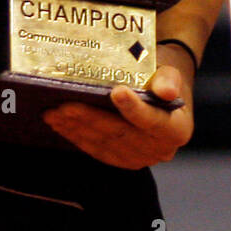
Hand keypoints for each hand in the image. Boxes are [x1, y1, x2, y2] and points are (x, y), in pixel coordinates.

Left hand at [43, 48, 194, 168]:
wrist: (161, 89)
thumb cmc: (163, 75)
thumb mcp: (170, 70)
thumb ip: (168, 79)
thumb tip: (167, 91)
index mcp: (177, 129)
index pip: (153, 120)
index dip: (134, 108)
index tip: (116, 92)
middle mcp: (160, 150)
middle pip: (121, 134)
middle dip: (91, 119)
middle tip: (64, 105)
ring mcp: (140, 158)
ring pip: (104, 144)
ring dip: (77, 129)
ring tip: (54, 113)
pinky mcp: (121, 159)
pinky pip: (96, 150)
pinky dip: (77, 137)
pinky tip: (60, 124)